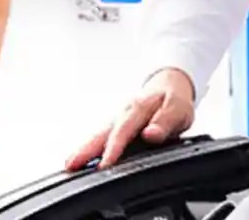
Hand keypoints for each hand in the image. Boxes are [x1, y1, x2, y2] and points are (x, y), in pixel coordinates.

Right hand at [65, 67, 195, 170]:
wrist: (168, 83)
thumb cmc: (173, 98)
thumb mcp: (178, 109)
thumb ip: (165, 122)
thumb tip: (151, 134)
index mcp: (138, 108)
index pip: (123, 131)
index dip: (113, 148)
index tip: (104, 165)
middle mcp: (123, 113)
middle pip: (102, 132)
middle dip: (86, 149)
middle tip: (71, 165)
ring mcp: (117, 118)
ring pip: (97, 134)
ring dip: (83, 149)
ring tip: (69, 165)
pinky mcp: (115, 124)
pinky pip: (99, 136)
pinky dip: (88, 147)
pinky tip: (80, 159)